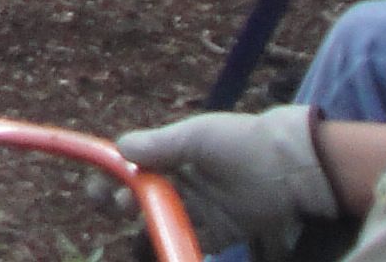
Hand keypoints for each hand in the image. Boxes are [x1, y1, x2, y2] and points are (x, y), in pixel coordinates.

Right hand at [118, 108, 336, 252]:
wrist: (290, 169)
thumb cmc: (240, 143)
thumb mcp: (197, 137)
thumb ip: (159, 145)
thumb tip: (119, 148)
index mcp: (174, 153)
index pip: (135, 164)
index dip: (113, 176)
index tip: (95, 188)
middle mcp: (184, 181)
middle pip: (144, 196)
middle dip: (123, 203)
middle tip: (117, 207)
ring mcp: (201, 208)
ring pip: (164, 220)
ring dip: (147, 226)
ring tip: (140, 229)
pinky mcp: (220, 233)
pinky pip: (193, 242)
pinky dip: (177, 247)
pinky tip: (166, 249)